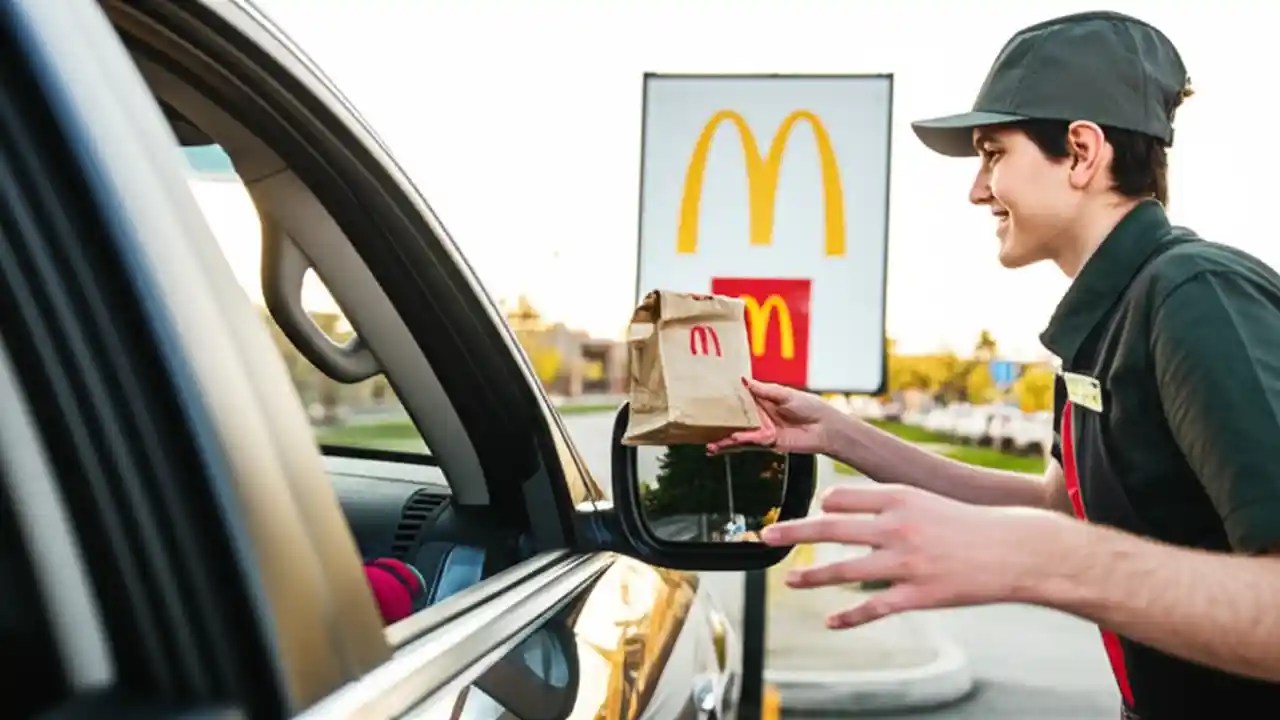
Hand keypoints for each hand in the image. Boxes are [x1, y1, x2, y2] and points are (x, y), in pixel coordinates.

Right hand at [706, 377, 839, 455]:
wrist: (825, 428)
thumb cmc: (809, 406)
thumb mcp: (785, 393)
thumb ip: (764, 390)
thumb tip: (744, 380)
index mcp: (763, 399)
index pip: (740, 398)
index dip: (726, 398)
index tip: (709, 397)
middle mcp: (760, 415)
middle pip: (736, 419)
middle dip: (720, 423)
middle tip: (702, 424)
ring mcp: (762, 430)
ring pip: (739, 434)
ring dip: (725, 440)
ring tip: (709, 444)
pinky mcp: (768, 442)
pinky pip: (751, 442)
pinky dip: (740, 441)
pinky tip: (730, 440)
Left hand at [759, 483, 1058, 628]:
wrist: (1015, 550)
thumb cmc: (969, 523)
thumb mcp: (926, 498)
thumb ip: (887, 502)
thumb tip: (843, 503)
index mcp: (900, 496)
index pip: (842, 495)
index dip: (823, 504)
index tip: (811, 510)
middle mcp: (897, 526)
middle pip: (831, 527)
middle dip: (793, 532)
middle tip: (766, 537)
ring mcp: (905, 562)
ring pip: (844, 569)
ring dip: (812, 576)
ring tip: (790, 581)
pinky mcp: (917, 594)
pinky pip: (872, 607)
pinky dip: (848, 616)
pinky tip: (830, 621)